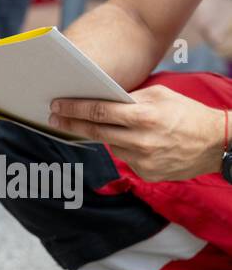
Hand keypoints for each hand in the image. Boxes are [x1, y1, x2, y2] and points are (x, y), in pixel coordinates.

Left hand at [49, 86, 225, 181]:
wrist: (217, 143)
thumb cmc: (188, 114)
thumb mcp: (162, 96)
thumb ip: (132, 98)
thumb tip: (102, 98)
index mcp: (144, 117)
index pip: (99, 112)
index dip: (74, 109)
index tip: (57, 106)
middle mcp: (140, 141)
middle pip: (95, 132)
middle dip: (71, 124)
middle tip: (54, 118)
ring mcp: (142, 160)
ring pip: (110, 145)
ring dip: (101, 135)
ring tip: (98, 126)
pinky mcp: (145, 174)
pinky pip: (125, 158)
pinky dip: (124, 148)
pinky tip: (134, 142)